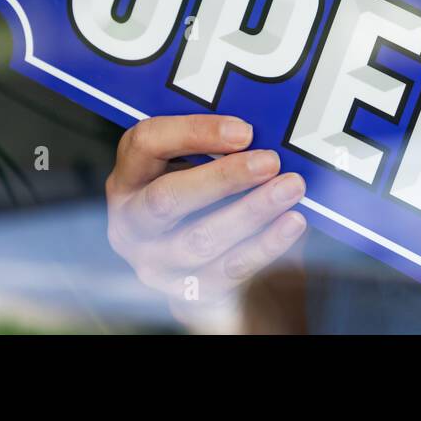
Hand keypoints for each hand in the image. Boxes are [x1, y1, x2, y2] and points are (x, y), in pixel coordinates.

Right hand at [105, 114, 306, 324]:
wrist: (208, 261)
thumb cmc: (204, 193)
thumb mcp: (197, 162)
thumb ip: (217, 145)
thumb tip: (265, 127)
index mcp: (127, 177)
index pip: (146, 143)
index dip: (194, 133)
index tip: (244, 131)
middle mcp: (129, 223)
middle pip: (166, 198)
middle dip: (223, 178)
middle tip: (270, 161)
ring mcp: (152, 263)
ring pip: (200, 239)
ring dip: (251, 211)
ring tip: (291, 188)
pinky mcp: (184, 293)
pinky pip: (227, 270)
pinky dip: (264, 245)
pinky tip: (292, 223)